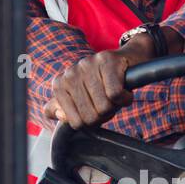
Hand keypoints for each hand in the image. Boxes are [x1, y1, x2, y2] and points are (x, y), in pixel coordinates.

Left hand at [41, 33, 155, 127]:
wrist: (125, 60)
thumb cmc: (102, 85)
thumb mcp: (80, 99)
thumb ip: (64, 109)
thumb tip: (59, 115)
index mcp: (59, 85)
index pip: (76, 122)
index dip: (92, 122)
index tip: (96, 108)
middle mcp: (70, 73)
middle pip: (90, 117)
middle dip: (104, 114)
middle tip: (108, 101)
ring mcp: (87, 65)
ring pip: (103, 107)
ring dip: (115, 105)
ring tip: (116, 94)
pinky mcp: (106, 61)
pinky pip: (115, 94)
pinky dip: (125, 98)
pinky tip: (124, 91)